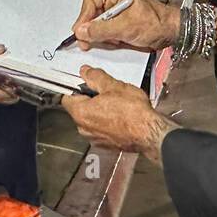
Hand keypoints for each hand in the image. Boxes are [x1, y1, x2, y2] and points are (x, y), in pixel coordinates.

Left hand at [61, 67, 176, 164]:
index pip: (66, 97)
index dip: (75, 88)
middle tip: (106, 92)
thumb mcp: (113, 86)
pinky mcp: (106, 145)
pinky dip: (107, 123)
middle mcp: (83, 128)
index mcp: (81, 113)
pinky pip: (101, 130)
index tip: (86, 82)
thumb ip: (95, 77)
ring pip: (91, 120)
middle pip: (79, 109)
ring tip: (116, 104)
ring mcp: (95, 139)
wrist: (149, 133)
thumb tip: (85, 71)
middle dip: (90, 100)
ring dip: (99, 112)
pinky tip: (121, 117)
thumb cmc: (131, 110)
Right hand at [71, 0, 179, 51]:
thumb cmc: (154, 23)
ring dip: (101, 35)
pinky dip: (107, 39)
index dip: (84, 16)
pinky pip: (104, 31)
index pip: (91, 0)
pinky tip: (116, 41)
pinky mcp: (118, 22)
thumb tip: (81, 31)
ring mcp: (115, 11)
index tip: (81, 31)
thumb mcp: (125, 27)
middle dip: (93, 29)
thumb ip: (100, 29)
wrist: (168, 33)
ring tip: (114, 40)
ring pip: (96, 24)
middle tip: (89, 41)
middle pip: (91, 13)